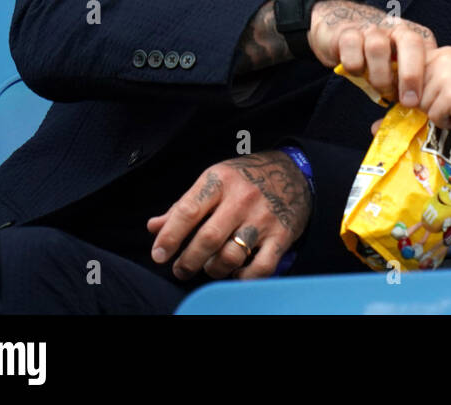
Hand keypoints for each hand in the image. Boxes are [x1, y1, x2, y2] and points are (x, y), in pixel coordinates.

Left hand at [146, 150, 310, 280]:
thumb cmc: (246, 178)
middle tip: (180, 269)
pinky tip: (235, 273)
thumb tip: (154, 226)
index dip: (169, 237)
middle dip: (188, 261)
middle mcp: (242, 198)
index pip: (188, 211)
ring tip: (208, 267)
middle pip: (208, 239)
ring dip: (213, 270)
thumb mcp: (215, 180)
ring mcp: (264, 218)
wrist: (295, 172)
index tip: (159, 255)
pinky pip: (260, 268)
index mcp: (220, 180)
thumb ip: (184, 205)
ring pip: (231, 256)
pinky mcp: (282, 235)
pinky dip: (243, 278)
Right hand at [308, 1, 435, 105]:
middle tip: (408, 101)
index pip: (429, 51)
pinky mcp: (347, 33)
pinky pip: (352, 47)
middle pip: (411, 42)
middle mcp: (395, 29)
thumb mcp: (396, 68)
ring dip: (380, 75)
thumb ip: (409, 84)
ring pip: (379, 47)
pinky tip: (357, 73)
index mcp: (413, 37)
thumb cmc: (376, 57)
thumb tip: (423, 115)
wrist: (341, 32)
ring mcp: (372, 28)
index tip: (422, 102)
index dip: (427, 78)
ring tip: (380, 90)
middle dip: (411, 74)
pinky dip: (355, 65)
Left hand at [419, 45, 450, 127]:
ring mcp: (444, 78)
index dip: (419, 90)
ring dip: (440, 114)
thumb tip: (411, 95)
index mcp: (442, 53)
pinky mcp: (450, 97)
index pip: (411, 73)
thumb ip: (438, 75)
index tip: (432, 98)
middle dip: (431, 104)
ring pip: (423, 107)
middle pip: (414, 93)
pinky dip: (448, 123)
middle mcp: (440, 61)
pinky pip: (435, 118)